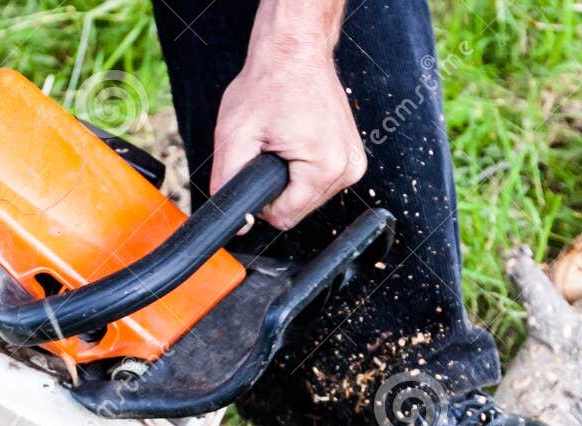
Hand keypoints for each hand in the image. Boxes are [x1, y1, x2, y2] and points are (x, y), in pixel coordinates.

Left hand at [210, 34, 365, 229]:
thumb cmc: (271, 81)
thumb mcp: (235, 133)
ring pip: (309, 197)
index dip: (262, 201)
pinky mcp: (352, 155)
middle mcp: (347, 168)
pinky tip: (297, 140)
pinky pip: (321, 181)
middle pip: (298, 209)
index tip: (257, 169)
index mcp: (325, 167)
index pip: (285, 218)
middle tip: (270, 148)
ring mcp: (353, 161)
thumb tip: (233, 220)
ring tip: (283, 141)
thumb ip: (228, 181)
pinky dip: (304, 168)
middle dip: (277, 186)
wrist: (295, 50)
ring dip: (290, 178)